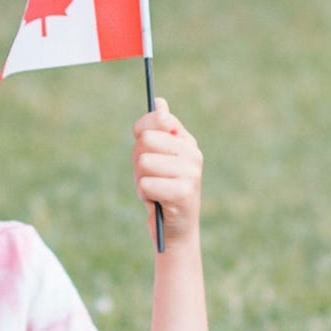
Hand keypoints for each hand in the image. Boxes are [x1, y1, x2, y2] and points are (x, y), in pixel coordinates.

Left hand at [132, 97, 202, 245]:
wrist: (176, 230)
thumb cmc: (162, 188)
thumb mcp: (158, 157)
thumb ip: (157, 130)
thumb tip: (159, 101)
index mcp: (187, 141)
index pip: (159, 119)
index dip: (142, 131)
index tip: (143, 146)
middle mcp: (193, 153)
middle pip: (145, 139)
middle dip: (138, 160)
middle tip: (149, 175)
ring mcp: (191, 173)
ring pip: (144, 161)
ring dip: (141, 179)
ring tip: (154, 189)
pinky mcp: (184, 193)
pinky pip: (146, 184)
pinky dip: (144, 194)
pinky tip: (157, 201)